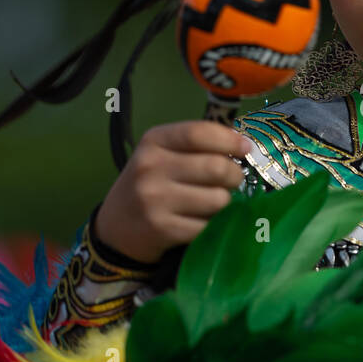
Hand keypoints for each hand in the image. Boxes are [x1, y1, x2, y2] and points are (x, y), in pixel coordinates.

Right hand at [94, 120, 252, 264]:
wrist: (117, 226)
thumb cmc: (151, 183)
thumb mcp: (163, 154)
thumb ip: (197, 145)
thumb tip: (243, 145)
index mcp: (153, 141)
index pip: (199, 133)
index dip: (229, 140)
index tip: (246, 148)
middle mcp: (150, 167)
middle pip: (216, 167)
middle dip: (234, 175)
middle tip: (232, 180)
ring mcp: (154, 199)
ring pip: (218, 199)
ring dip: (223, 202)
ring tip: (212, 202)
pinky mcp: (162, 228)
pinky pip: (207, 225)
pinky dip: (211, 224)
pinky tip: (199, 220)